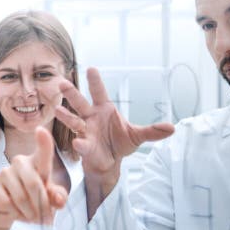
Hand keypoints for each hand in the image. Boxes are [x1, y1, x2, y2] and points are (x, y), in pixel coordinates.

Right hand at [0, 127, 67, 225]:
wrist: (11, 210)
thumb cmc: (35, 200)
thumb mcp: (51, 200)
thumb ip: (58, 198)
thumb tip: (58, 198)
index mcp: (38, 163)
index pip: (43, 151)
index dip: (43, 142)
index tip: (41, 130)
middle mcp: (20, 162)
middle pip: (34, 184)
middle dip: (41, 206)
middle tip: (46, 219)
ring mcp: (4, 171)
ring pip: (20, 197)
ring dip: (30, 213)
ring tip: (33, 218)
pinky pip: (6, 202)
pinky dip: (14, 214)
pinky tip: (17, 214)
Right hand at [55, 68, 173, 207]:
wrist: (110, 161)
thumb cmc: (120, 143)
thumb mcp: (137, 136)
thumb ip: (152, 131)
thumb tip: (172, 128)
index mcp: (103, 109)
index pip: (98, 92)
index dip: (95, 81)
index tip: (91, 68)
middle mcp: (91, 117)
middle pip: (79, 102)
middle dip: (71, 93)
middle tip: (62, 83)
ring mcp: (85, 131)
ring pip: (73, 120)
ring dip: (65, 115)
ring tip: (57, 110)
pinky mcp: (85, 145)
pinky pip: (81, 143)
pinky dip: (80, 143)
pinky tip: (77, 142)